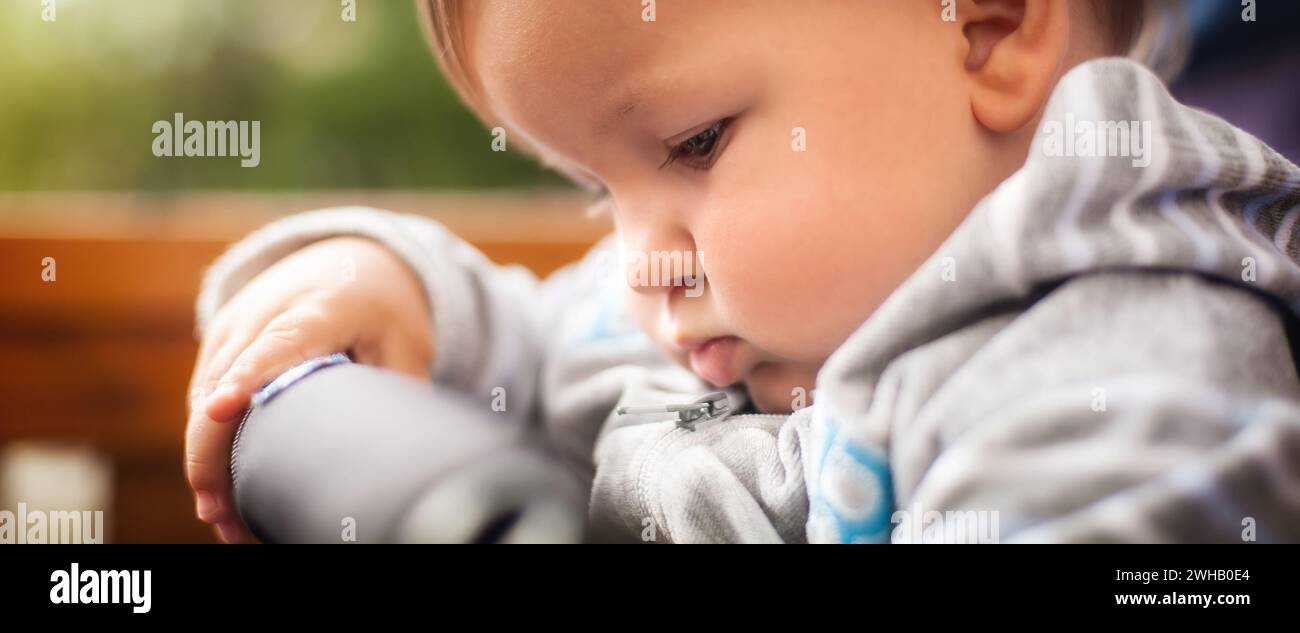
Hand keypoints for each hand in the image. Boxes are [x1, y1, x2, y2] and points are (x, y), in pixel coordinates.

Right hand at [185, 236, 434, 542]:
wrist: (347, 260)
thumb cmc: (384, 312)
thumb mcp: (408, 346)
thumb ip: (398, 394)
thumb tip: (399, 460)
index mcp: (323, 307)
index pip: (277, 344)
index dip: (247, 377)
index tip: (221, 409)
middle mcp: (266, 310)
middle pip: (223, 380)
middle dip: (213, 450)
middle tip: (222, 515)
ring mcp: (234, 323)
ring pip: (202, 395)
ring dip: (205, 457)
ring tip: (224, 518)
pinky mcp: (219, 339)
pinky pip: (201, 394)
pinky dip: (206, 440)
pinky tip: (220, 489)